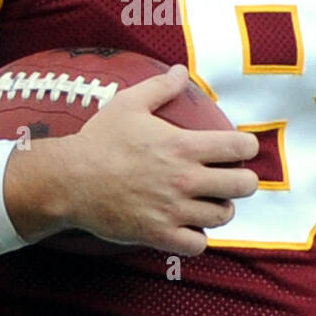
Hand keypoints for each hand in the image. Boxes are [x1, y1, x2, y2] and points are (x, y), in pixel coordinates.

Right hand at [4, 63, 258, 255]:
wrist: (69, 180)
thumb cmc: (99, 140)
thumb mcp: (128, 104)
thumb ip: (160, 87)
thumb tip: (182, 71)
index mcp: (183, 146)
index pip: (239, 147)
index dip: (247, 146)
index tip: (240, 149)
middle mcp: (185, 179)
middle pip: (243, 185)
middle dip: (243, 181)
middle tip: (232, 178)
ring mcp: (173, 210)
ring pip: (224, 216)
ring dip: (222, 208)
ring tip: (210, 202)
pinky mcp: (159, 234)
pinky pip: (198, 245)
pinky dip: (198, 237)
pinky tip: (190, 227)